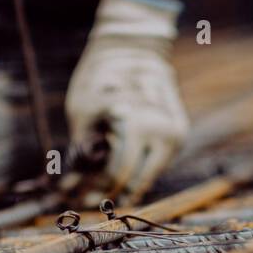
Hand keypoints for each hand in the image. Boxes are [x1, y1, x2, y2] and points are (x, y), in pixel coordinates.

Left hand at [66, 0, 187, 201]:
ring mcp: (173, 132)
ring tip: (103, 195)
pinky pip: (157, 164)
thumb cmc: (102, 76)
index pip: (113, 173)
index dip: (92, 190)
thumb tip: (71, 186)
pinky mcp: (180, 134)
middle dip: (106, 194)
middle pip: (131, 180)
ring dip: (124, 188)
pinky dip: (140, 173)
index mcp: (134, 122)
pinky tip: (123, 179)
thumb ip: (83, 147)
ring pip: (147, 177)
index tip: (76, 201)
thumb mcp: (82, 108)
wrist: (138, 47)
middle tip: (86, 204)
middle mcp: (159, 129)